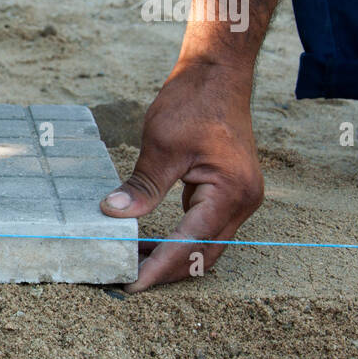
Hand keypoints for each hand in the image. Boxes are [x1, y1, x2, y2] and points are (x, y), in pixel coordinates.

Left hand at [99, 62, 263, 291]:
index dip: (159, 266)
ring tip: (132, 264)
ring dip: (171, 257)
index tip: (131, 283)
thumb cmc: (193, 103)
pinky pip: (203, 227)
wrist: (217, 75)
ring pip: (205, 244)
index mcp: (230, 192)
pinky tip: (147, 243)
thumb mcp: (162, 145)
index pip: (190, 242)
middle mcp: (243, 202)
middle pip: (203, 253)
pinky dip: (177, 239)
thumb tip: (114, 214)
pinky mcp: (227, 193)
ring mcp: (238, 198)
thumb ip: (143, 185)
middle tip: (126, 280)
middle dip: (166, 270)